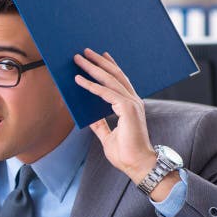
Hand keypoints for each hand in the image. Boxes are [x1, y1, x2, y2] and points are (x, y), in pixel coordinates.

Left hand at [73, 48, 159, 186]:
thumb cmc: (126, 153)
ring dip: (93, 68)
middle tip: (84, 51)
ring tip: (79, 59)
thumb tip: (91, 118)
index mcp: (130, 106)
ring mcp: (131, 104)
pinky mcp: (127, 109)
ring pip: (110, 80)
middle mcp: (132, 101)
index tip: (99, 57)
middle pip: (114, 75)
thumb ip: (101, 125)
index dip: (108, 68)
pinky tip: (79, 80)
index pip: (119, 81)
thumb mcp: (108, 136)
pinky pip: (106, 93)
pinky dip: (91, 86)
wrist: (137, 165)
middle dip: (99, 62)